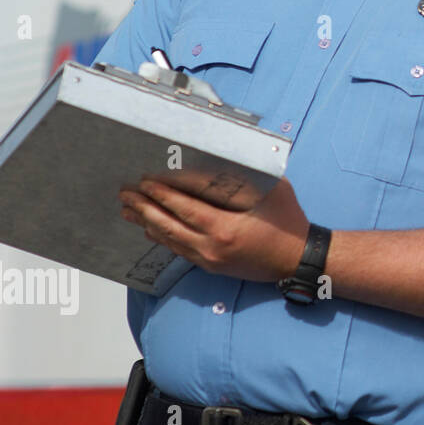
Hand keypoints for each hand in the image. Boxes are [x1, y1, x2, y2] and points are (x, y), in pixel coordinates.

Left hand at [118, 174, 308, 282]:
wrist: (298, 259)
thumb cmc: (288, 222)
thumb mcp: (274, 192)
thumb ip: (249, 177)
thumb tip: (224, 158)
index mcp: (225, 228)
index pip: (184, 208)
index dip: (161, 194)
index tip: (143, 181)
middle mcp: (212, 246)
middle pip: (169, 225)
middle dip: (144, 208)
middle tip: (125, 194)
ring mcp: (210, 259)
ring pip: (170, 240)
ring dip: (147, 223)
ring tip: (128, 210)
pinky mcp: (212, 266)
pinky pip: (180, 251)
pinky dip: (162, 238)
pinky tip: (150, 229)